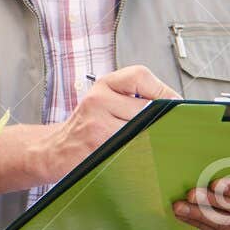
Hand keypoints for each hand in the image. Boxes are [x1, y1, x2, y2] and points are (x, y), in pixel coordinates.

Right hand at [48, 66, 178, 175]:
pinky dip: (138, 151)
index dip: (162, 90)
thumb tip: (173, 104)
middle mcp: (98, 99)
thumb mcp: (104, 101)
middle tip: (163, 127)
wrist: (56, 150)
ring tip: (142, 141)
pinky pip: (131, 146)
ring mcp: (96, 123)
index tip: (173, 103)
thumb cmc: (87, 127)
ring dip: (149, 137)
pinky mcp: (97, 145)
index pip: (140, 76)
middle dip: (158, 119)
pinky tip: (133, 152)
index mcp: (104, 85)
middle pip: (146, 106)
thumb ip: (134, 97)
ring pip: (141, 128)